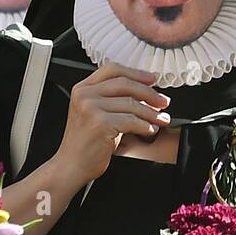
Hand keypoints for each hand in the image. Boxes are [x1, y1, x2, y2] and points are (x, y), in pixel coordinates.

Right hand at [55, 62, 169, 182]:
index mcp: (82, 88)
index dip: (136, 73)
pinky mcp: (100, 123)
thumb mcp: (93, 113)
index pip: (112, 69)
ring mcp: (91, 108)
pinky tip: (150, 130)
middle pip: (125, 84)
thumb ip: (111, 99)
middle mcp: (85, 95)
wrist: (71, 165)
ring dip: (151, 113)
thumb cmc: (85, 143)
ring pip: (131, 104)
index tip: (152, 79)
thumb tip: (143, 93)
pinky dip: (145, 126)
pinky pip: (131, 121)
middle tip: (163, 101)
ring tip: (161, 119)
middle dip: (149, 93)